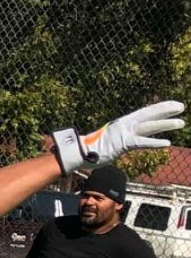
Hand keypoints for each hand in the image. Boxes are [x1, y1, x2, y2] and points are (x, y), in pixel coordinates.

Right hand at [53, 101, 184, 173]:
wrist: (78, 152)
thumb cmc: (90, 149)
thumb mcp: (108, 141)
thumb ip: (118, 139)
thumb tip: (119, 142)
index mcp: (121, 123)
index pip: (143, 113)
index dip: (158, 108)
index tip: (171, 105)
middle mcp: (123, 125)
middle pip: (148, 115)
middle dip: (165, 110)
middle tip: (180, 106)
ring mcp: (123, 133)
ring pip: (148, 127)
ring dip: (165, 124)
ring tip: (181, 122)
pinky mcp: (121, 144)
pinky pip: (141, 143)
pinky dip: (154, 143)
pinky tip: (167, 143)